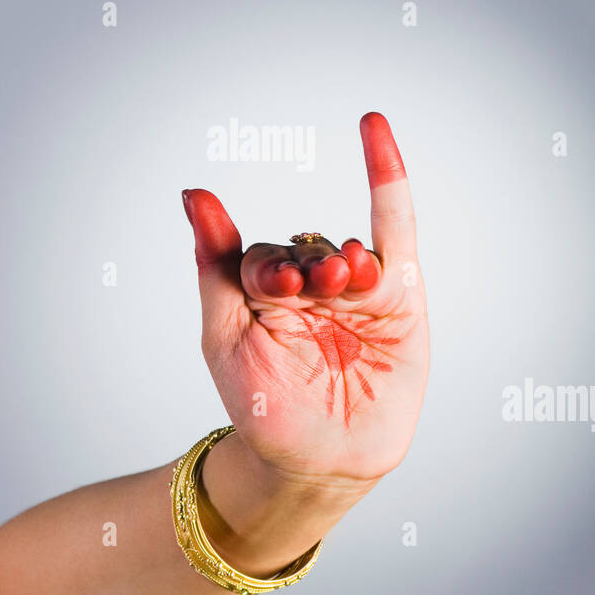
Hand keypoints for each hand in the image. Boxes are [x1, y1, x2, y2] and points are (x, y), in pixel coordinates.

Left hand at [182, 112, 428, 490]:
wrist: (315, 465)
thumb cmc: (263, 405)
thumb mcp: (225, 337)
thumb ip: (216, 265)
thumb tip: (194, 193)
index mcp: (265, 290)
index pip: (263, 256)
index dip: (268, 266)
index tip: (277, 289)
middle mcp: (311, 284)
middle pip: (305, 248)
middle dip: (305, 268)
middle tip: (308, 291)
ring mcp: (357, 290)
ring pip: (347, 248)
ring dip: (340, 261)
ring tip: (341, 283)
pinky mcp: (400, 299)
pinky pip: (395, 228)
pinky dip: (387, 177)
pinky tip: (373, 129)